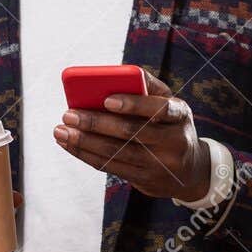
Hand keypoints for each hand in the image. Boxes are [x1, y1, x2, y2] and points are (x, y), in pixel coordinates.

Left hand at [54, 70, 210, 200]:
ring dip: (84, 142)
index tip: (106, 100)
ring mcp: (159, 165)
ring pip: (116, 153)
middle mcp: (174, 142)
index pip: (159, 109)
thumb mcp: (170, 104)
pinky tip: (69, 144)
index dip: (134, 104)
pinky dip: (86, 155)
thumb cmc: (170, 125)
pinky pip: (111, 167)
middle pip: (131, 133)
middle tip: (68, 114)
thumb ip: (147, 87)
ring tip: (61, 131)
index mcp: (180, 115)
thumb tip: (116, 71)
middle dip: (96, 123)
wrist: (190, 170)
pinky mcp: (144, 180)